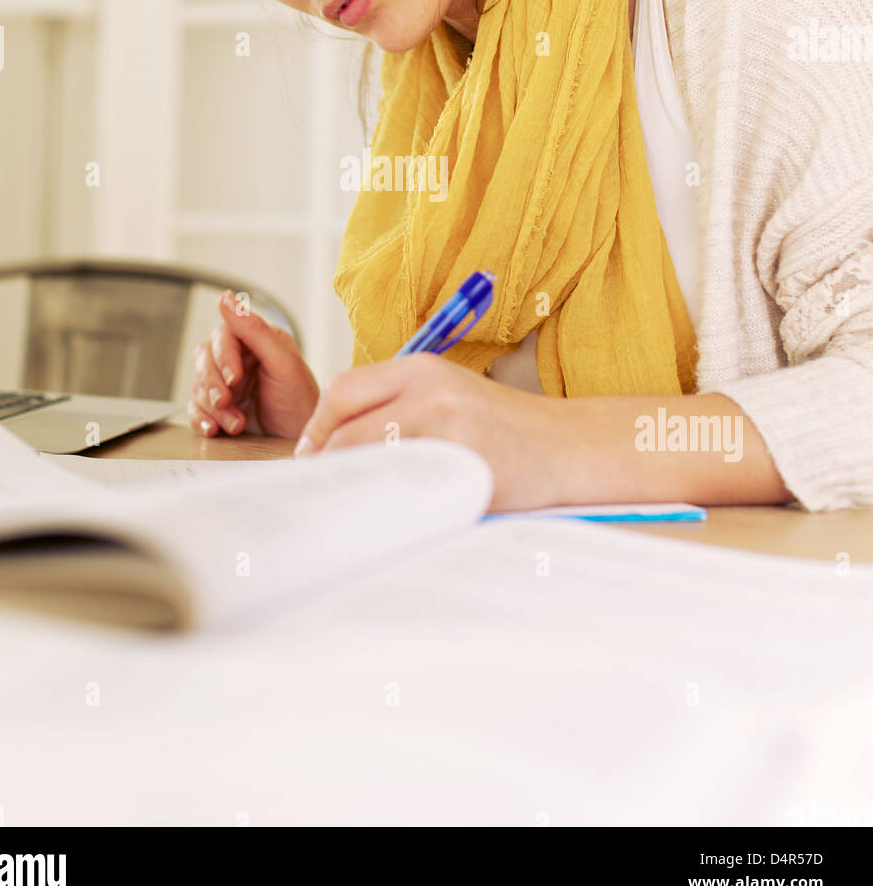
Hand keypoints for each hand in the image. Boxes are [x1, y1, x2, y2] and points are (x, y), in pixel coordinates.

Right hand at [188, 290, 319, 439]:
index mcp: (255, 342)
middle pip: (204, 359)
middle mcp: (238, 360)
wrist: (303, 442)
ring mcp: (227, 386)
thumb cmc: (301, 402)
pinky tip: (214, 430)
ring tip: (236, 424)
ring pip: (198, 386)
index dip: (223, 356)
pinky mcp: (219, 410)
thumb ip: (255, 330)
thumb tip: (226, 297)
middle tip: (225, 402)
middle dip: (212, 384)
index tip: (233, 378)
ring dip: (213, 408)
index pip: (222, 336)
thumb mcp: (284, 363)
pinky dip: (201, 420)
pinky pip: (196, 409)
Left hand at [292, 351, 562, 511]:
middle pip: (348, 426)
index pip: (344, 390)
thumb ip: (398, 410)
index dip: (318, 428)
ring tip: (353, 507)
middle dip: (328, 463)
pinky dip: (391, 505)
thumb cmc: (506, 431)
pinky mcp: (467, 462)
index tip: (312, 457)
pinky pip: (409, 489)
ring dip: (356, 486)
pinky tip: (392, 517)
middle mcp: (431, 387)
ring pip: (372, 458)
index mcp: (422, 369)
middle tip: (324, 492)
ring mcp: (449, 424)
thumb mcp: (450, 398)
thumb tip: (334, 449)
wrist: (573, 447)